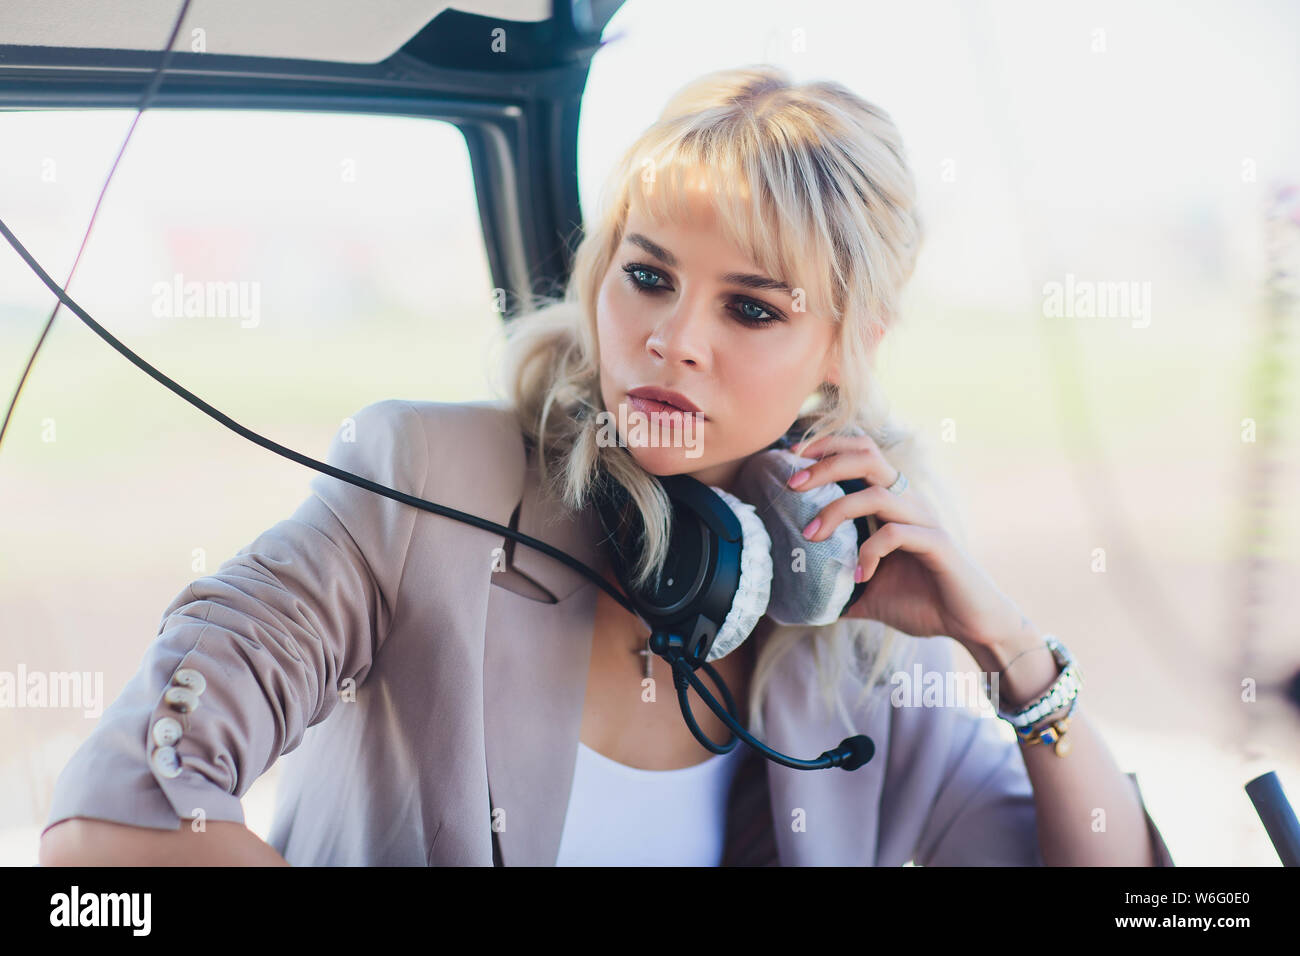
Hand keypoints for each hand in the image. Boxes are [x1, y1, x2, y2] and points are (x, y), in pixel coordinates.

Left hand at [787, 434, 1023, 648]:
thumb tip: (801, 598)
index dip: (829, 446)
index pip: (863, 453)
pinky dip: (869, 552)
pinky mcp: (937, 545)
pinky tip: (860, 576)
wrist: (970, 623)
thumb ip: (838, 587)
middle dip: (825, 465)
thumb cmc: (922, 602)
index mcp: (895, 502)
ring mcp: (925, 521)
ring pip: (876, 494)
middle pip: (867, 457)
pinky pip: (895, 534)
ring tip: (811, 535)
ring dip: (837, 510)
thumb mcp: (869, 592)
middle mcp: (909, 502)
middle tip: (792, 485)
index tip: (793, 459)